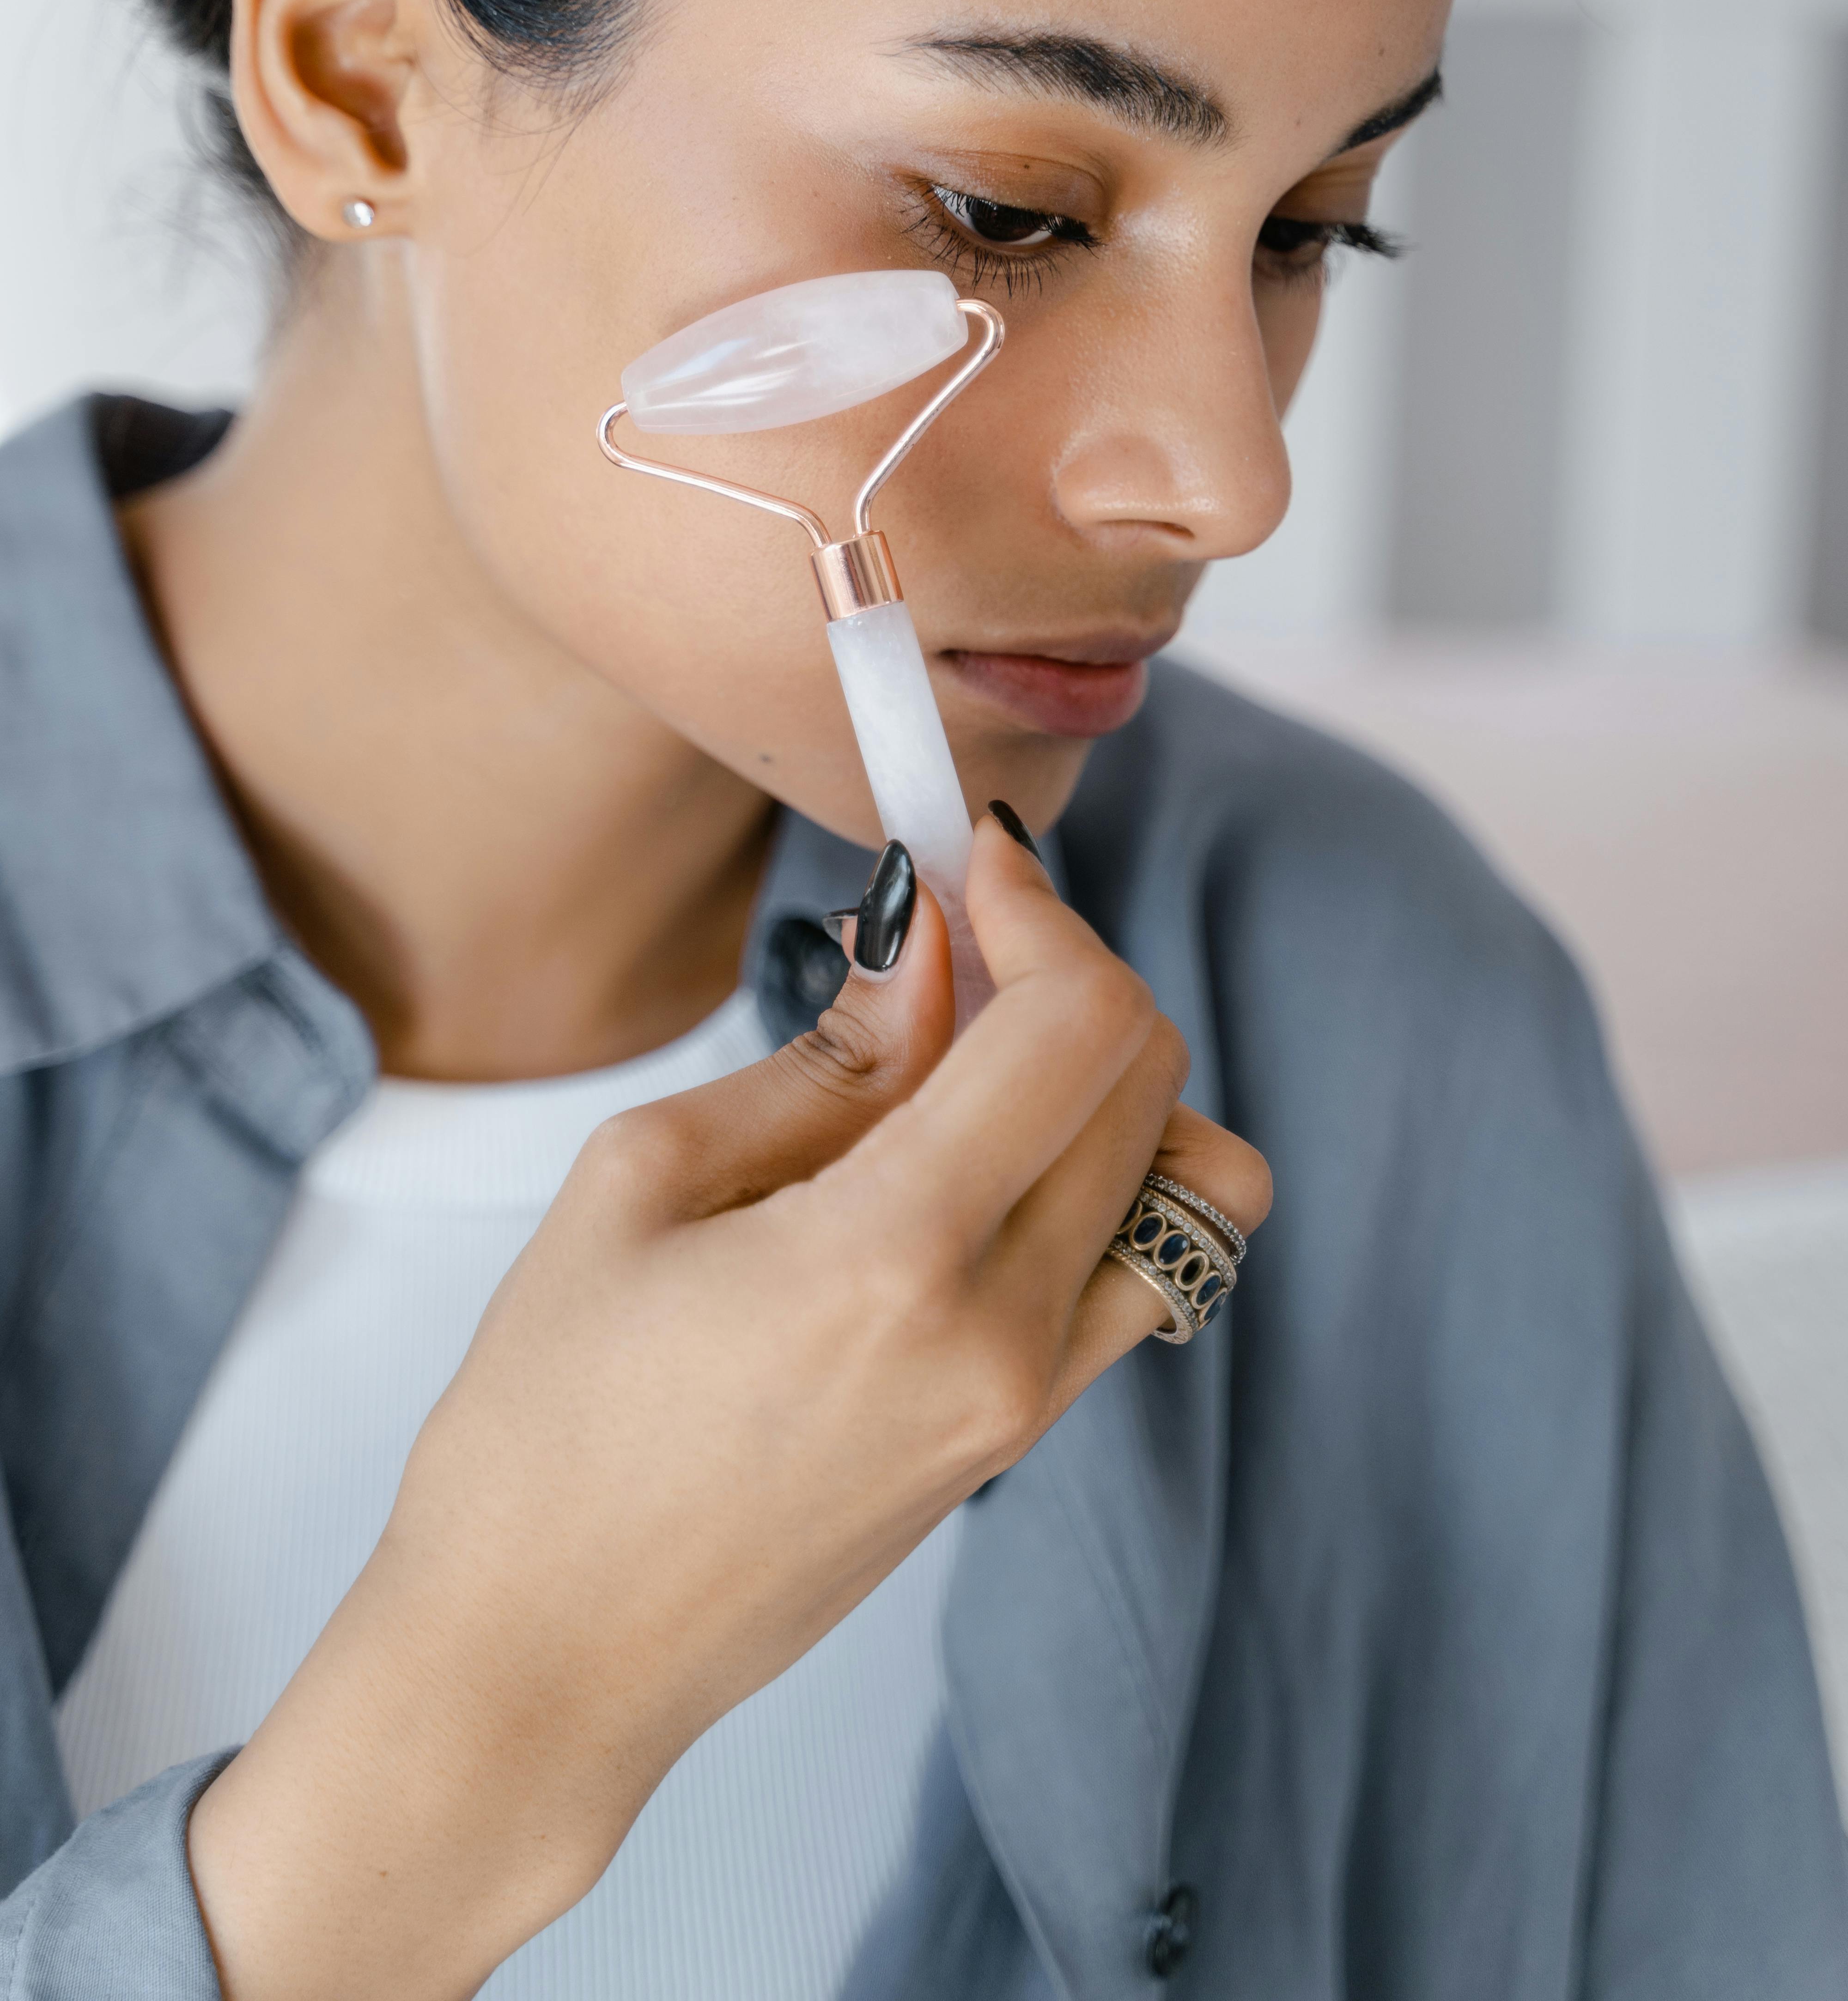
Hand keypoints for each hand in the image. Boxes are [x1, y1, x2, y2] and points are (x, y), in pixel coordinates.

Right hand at [189, 813, 1269, 1999]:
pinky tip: (975, 1162)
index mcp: (893, 1258)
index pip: (1078, 1025)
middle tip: (957, 936)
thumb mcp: (642, 1182)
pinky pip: (1136, 1274)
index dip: (1043, 911)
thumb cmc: (545, 1424)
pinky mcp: (1019, 1440)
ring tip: (977, 1060)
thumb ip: (821, 1059)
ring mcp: (1028, 1403)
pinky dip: (1100, 1179)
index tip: (975, 866)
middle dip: (1067, 970)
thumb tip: (927, 946)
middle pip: (1149, 1081)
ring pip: (1189, 1184)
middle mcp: (1001, 1337)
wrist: (543, 1661)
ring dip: (1110, 1083)